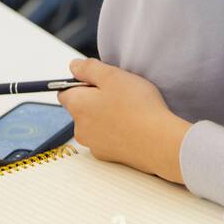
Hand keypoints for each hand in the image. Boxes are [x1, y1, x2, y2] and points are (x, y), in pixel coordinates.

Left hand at [57, 57, 192, 182]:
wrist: (159, 143)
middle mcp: (80, 129)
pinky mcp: (109, 156)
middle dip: (95, 99)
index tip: (100, 79)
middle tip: (119, 92)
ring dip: (106, 115)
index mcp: (78, 107)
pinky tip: (133, 125)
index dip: (81, 81)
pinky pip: (107, 137)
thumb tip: (74, 66)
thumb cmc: (138, 108)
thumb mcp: (112, 75)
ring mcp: (94, 145)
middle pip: (81, 107)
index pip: (64, 91)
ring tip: (130, 110)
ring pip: (95, 123)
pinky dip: (116, 131)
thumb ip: (89, 68)